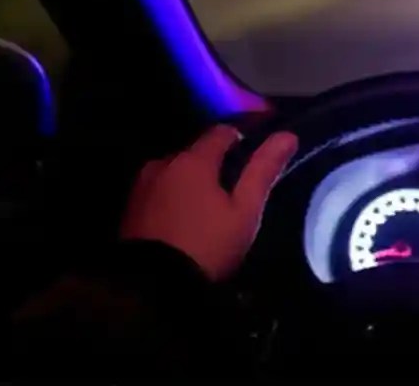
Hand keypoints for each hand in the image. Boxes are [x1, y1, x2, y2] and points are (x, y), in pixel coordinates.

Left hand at [120, 125, 296, 280]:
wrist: (152, 286)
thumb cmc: (206, 245)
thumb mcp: (244, 211)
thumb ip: (263, 170)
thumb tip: (287, 135)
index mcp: (194, 160)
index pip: (222, 133)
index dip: (242, 140)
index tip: (256, 158)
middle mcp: (164, 163)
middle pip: (197, 153)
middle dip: (216, 166)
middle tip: (234, 195)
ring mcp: (142, 185)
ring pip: (176, 172)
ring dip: (192, 183)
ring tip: (209, 212)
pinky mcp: (130, 207)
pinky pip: (160, 190)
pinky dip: (174, 198)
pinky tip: (185, 221)